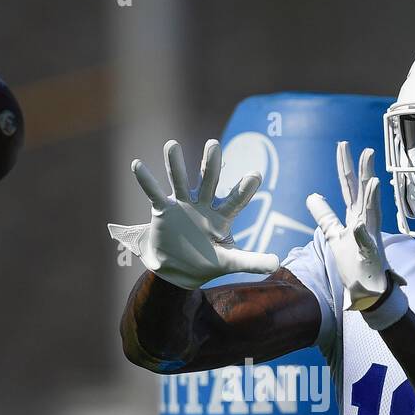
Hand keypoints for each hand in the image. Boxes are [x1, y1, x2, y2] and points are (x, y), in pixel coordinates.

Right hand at [108, 139, 279, 289]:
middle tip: (213, 145)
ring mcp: (183, 205)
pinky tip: (137, 164)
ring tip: (171, 144)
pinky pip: (154, 192)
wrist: (177, 270)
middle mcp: (203, 205)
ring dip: (175, 164)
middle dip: (210, 164)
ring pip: (179, 180)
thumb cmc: (206, 263)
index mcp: (221, 217)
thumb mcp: (230, 262)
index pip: (235, 201)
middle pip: (209, 181)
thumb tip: (278, 264)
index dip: (244, 189)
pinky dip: (146, 180)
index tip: (256, 174)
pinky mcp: (164, 210)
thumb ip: (252, 261)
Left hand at [305, 142, 392, 311]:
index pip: (348, 186)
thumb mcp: (334, 235)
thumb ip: (324, 215)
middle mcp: (365, 223)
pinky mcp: (369, 257)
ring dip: (371, 197)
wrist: (368, 290)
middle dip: (364, 172)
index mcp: (355, 216)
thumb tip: (312, 196)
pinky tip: (359, 224)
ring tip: (371, 178)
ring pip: (371, 214)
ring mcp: (369, 239)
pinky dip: (362, 234)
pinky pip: (364, 245)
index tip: (343, 145)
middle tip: (365, 150)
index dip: (345, 166)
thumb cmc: (354, 261)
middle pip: (362, 193)